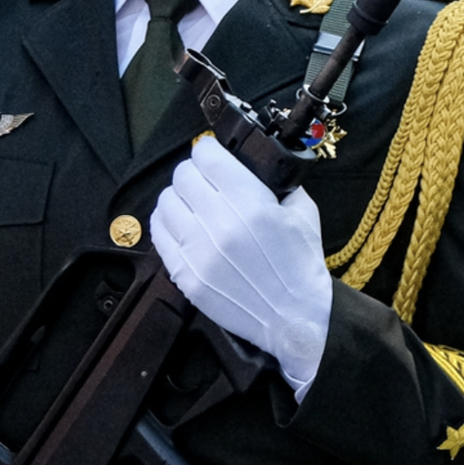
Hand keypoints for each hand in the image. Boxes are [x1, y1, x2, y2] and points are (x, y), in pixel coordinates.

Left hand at [151, 136, 333, 396]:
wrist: (293, 314)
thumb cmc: (300, 264)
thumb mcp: (304, 214)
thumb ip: (280, 187)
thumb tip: (259, 169)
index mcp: (251, 203)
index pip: (208, 157)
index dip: (208, 149)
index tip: (212, 153)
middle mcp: (219, 222)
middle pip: (183, 176)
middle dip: (194, 171)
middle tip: (204, 178)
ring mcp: (197, 249)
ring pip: (166, 201)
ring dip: (178, 196)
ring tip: (191, 202)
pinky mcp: (183, 272)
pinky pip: (159, 233)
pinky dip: (167, 222)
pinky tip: (181, 224)